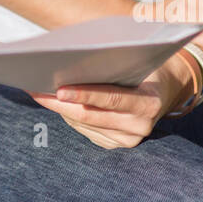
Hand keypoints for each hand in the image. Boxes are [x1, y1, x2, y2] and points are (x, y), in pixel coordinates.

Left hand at [29, 53, 196, 149]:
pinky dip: (69, 116)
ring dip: (59, 109)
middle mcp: (141, 126)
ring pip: (84, 125)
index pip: (113, 99)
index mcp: (150, 102)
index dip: (85, 95)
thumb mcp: (136, 57)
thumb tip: (69, 57)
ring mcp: (130, 139)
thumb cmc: (145, 65)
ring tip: (38, 92)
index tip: (59, 89)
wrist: (167, 88)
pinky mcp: (118, 144)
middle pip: (91, 116)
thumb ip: (111, 60)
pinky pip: (87, 131)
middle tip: (35, 90)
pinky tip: (55, 103)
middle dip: (59, 104)